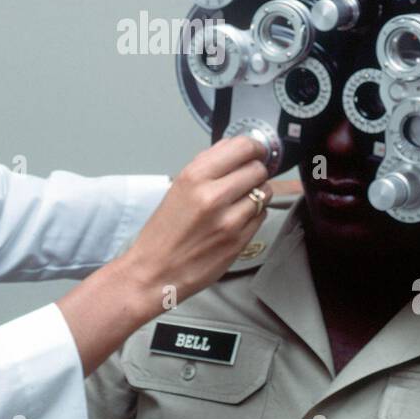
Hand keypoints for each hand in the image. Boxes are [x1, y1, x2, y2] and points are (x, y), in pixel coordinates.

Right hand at [120, 135, 272, 310]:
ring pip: (265, 192)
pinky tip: (237, 218)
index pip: (243, 147)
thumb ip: (207, 165)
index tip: (256, 150)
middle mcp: (213, 195)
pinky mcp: (240, 240)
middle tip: (247, 177)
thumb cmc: (164, 232)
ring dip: (258, 193)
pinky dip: (254, 214)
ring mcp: (229, 220)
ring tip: (240, 200)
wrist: (154, 272)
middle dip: (256, 170)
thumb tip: (232, 146)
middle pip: (258, 168)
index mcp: (195, 176)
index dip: (255, 147)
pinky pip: (262, 216)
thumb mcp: (178, 187)